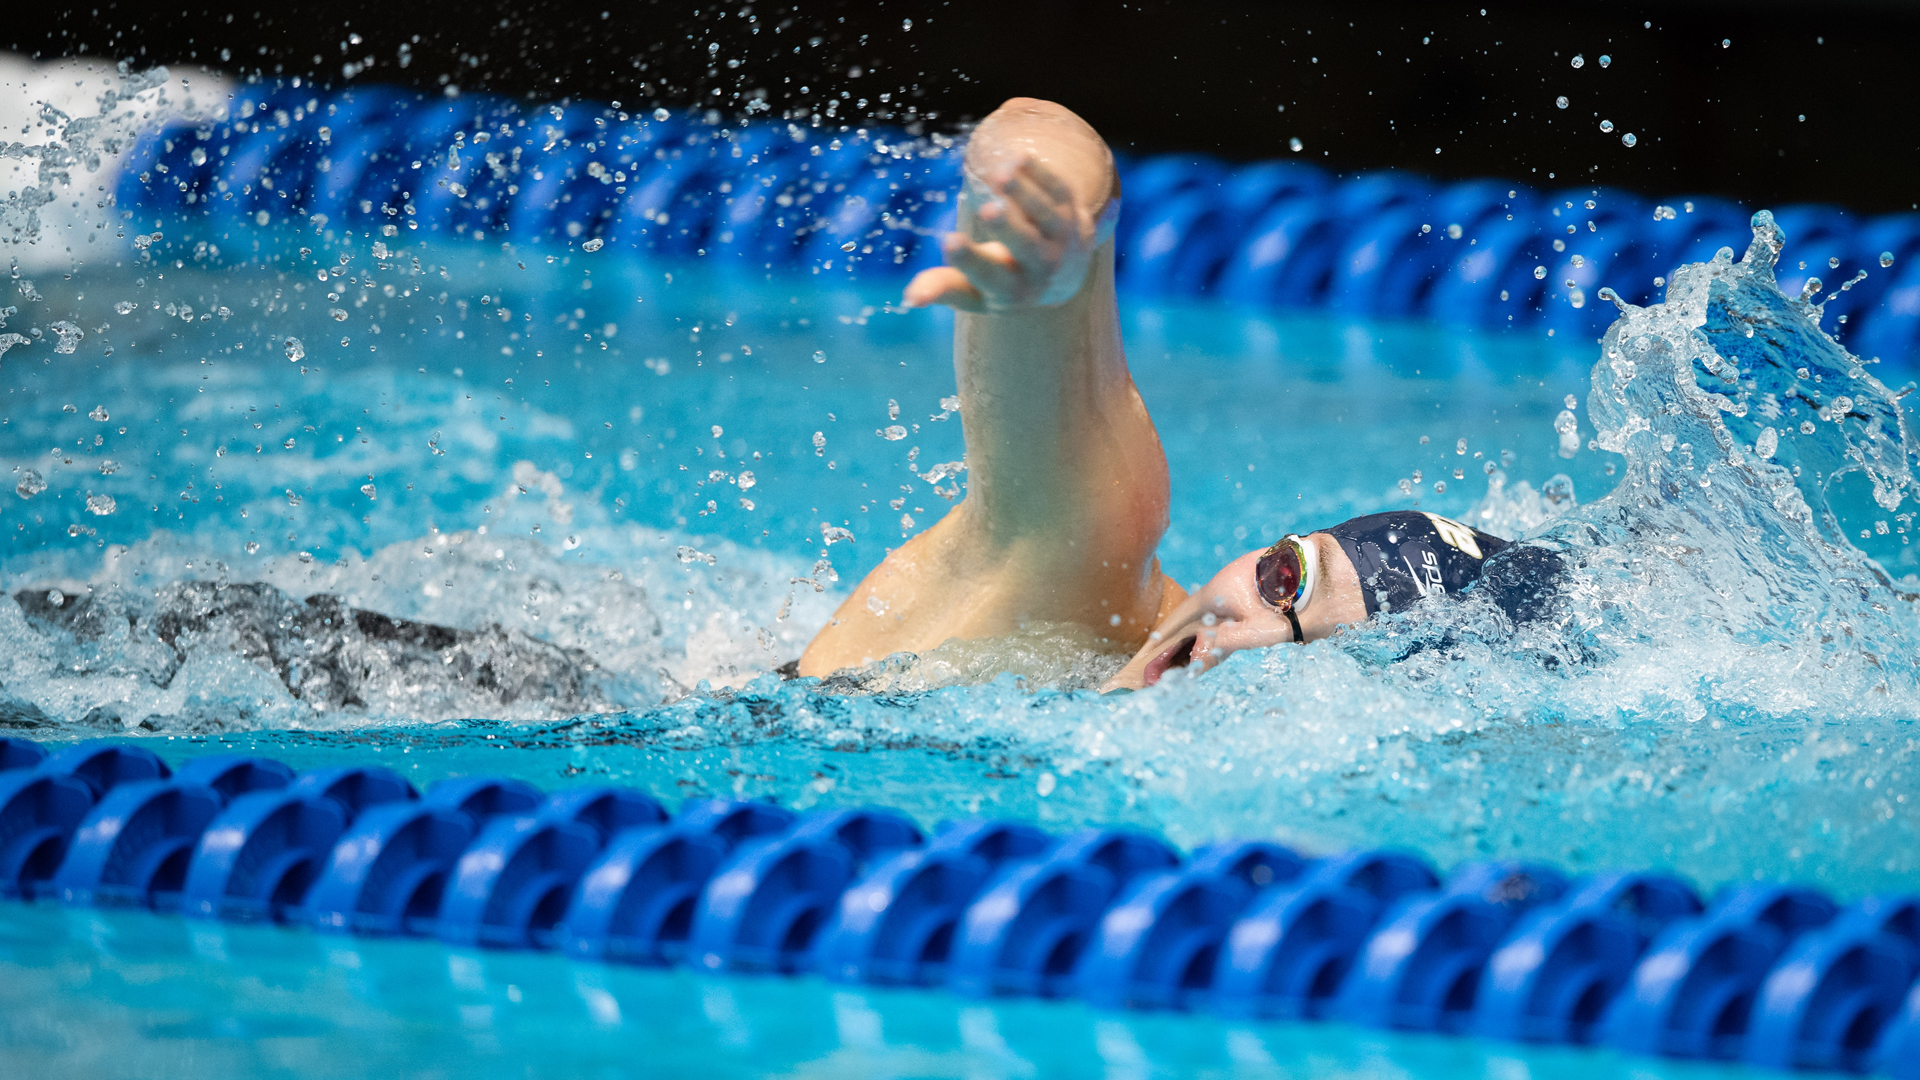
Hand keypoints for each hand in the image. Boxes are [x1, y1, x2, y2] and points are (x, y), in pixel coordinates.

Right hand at [903, 154, 1103, 311]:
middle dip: (1009, 229)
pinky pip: (1059, 191)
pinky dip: (1041, 175)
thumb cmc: (1004, 280)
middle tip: (988, 210)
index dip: (970, 261)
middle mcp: (1042, 267)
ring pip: (1047, 215)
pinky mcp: (1071, 211)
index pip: (990, 277)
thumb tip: (910, 299)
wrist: (1063, 272)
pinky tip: (1018, 159)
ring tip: (1000, 174)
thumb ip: (945, 289)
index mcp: (1012, 291)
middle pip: (1027, 247)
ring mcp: (1061, 239)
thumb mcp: (976, 291)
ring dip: (1025, 193)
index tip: (948, 242)